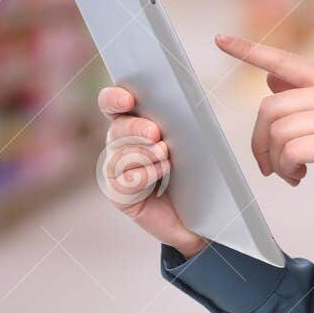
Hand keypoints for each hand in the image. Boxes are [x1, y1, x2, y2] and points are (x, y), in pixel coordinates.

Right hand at [95, 85, 208, 259]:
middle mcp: (121, 143)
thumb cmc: (196, 170)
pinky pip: (124, 182)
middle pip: (117, 128)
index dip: (115, 98)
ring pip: (118, 155)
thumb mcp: (191, 141)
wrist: (201, 214)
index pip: (113, 103)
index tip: (129, 99)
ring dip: (142, 153)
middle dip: (135, 128)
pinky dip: (144, 175)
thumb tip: (181, 109)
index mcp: (134, 120)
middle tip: (155, 133)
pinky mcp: (121, 195)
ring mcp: (117, 170)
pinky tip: (162, 173)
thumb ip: (180, 122)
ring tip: (164, 154)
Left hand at [214, 33, 313, 243]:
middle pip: (270, 107)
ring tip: (292, 174)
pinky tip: (300, 178)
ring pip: (278, 131)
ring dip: (275, 161)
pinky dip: (287, 169)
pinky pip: (291, 151)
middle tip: (269, 165)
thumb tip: (271, 79)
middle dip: (259, 142)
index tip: (221, 40)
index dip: (249, 51)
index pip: (285, 61)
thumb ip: (307, 99)